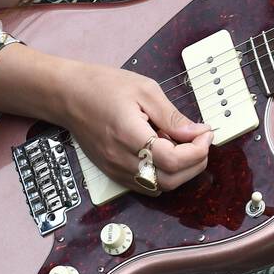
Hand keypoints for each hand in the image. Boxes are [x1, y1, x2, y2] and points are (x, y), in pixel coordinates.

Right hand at [55, 60, 213, 192]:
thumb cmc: (101, 86)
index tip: (206, 133)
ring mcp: (116, 169)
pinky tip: (167, 154)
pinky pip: (146, 185)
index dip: (197, 150)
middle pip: (170, 180)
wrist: (67, 95)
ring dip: (181, 172)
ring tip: (187, 147)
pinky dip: (164, 175)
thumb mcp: (144, 90)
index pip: (173, 159)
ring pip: (160, 187)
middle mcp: (121, 159)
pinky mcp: (113, 173)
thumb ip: (171, 115)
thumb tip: (196, 132)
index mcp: (129, 135)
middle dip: (195, 164)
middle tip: (202, 141)